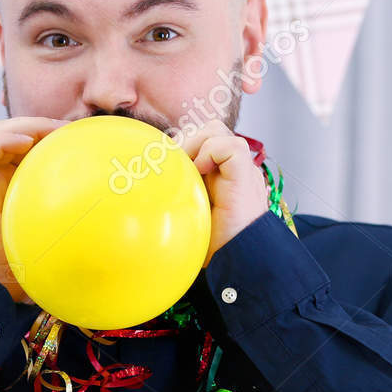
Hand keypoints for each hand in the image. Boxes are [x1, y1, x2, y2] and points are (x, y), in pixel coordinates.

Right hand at [0, 116, 66, 301]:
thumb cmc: (25, 259)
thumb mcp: (55, 226)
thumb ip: (71, 210)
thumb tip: (114, 208)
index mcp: (14, 179)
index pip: (27, 140)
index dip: (49, 130)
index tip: (78, 134)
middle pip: (12, 131)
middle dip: (39, 124)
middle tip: (66, 129)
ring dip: (22, 126)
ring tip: (47, 132)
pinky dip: (0, 141)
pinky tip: (25, 142)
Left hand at [176, 121, 268, 261]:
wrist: (236, 261)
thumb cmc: (211, 244)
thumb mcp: (186, 211)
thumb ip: (176, 191)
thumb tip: (145, 180)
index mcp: (219, 175)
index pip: (199, 139)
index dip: (182, 145)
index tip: (167, 165)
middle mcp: (231, 169)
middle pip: (207, 130)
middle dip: (186, 142)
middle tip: (175, 167)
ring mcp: (241, 170)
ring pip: (217, 131)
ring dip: (196, 145)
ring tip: (189, 170)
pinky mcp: (246, 175)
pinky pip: (231, 146)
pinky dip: (210, 154)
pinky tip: (200, 174)